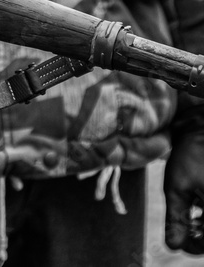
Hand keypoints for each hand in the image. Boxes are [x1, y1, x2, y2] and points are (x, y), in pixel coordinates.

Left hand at [165, 128, 203, 252]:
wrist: (202, 128)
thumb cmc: (190, 155)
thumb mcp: (177, 188)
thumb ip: (176, 219)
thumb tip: (174, 245)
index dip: (194, 245)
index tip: (181, 240)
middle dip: (200, 232)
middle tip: (186, 226)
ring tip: (193, 212)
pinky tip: (201, 202)